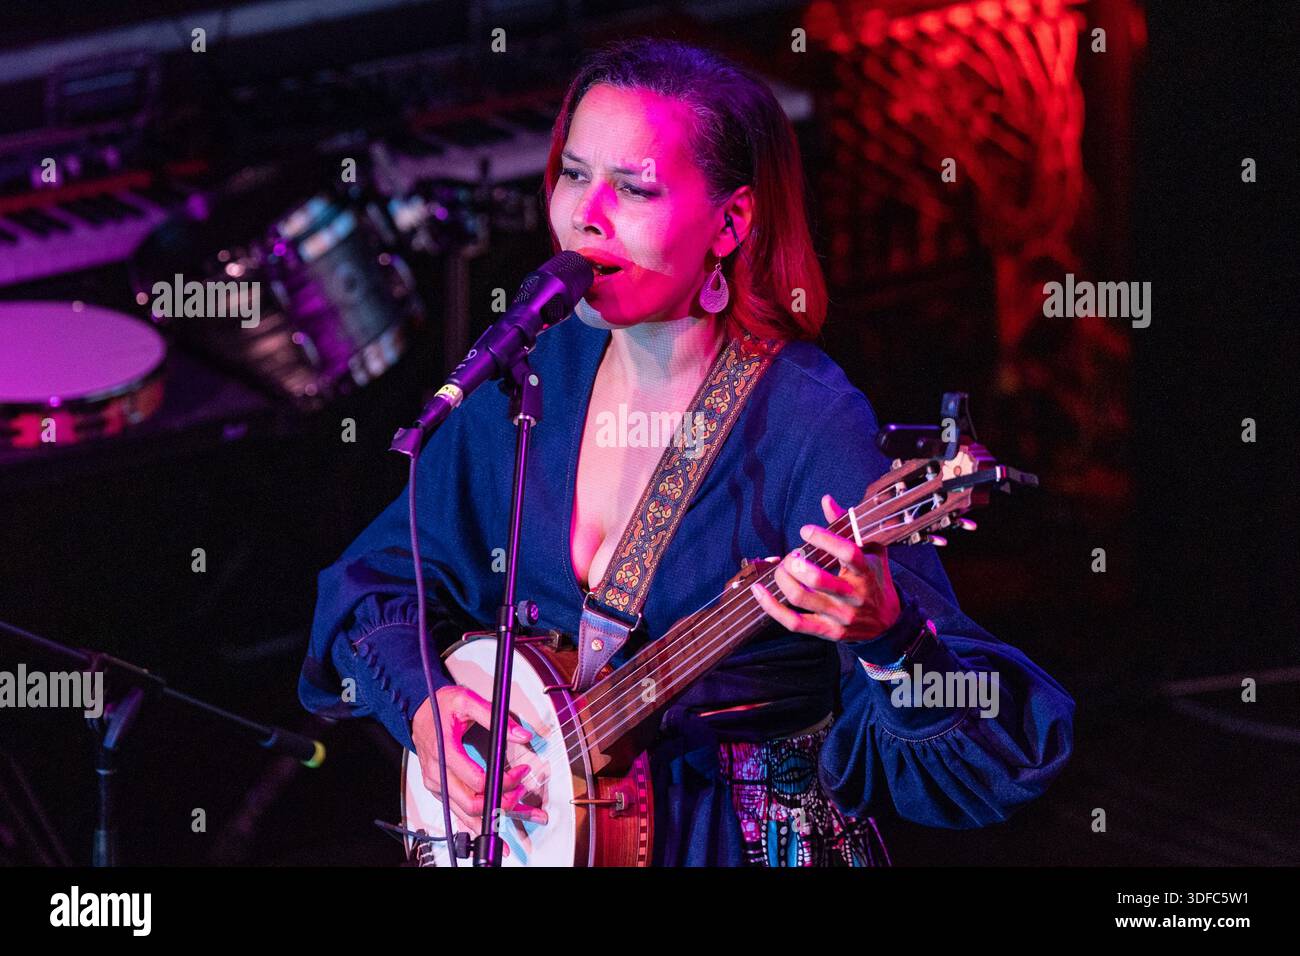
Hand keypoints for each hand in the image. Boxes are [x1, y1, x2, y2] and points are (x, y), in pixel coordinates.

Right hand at [411, 684, 548, 848]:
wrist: (419, 712)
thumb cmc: (441, 707)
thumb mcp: (468, 702)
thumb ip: (496, 718)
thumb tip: (522, 735)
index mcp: (444, 752)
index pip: (477, 780)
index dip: (504, 780)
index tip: (521, 771)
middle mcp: (437, 774)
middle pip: (471, 804)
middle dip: (501, 801)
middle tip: (521, 790)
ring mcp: (437, 785)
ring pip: (466, 814)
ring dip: (493, 818)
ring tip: (518, 810)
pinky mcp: (440, 790)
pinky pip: (459, 812)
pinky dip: (478, 823)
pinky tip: (493, 831)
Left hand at [750, 493, 901, 642]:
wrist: (890, 624)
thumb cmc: (876, 580)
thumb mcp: (872, 552)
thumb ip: (849, 526)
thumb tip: (826, 500)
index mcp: (867, 573)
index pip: (847, 553)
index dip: (824, 539)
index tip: (806, 531)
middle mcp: (854, 596)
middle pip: (817, 580)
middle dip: (795, 564)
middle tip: (792, 556)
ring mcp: (840, 617)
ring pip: (801, 598)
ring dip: (782, 579)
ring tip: (781, 569)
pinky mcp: (828, 632)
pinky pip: (794, 622)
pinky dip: (771, 606)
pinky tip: (759, 591)